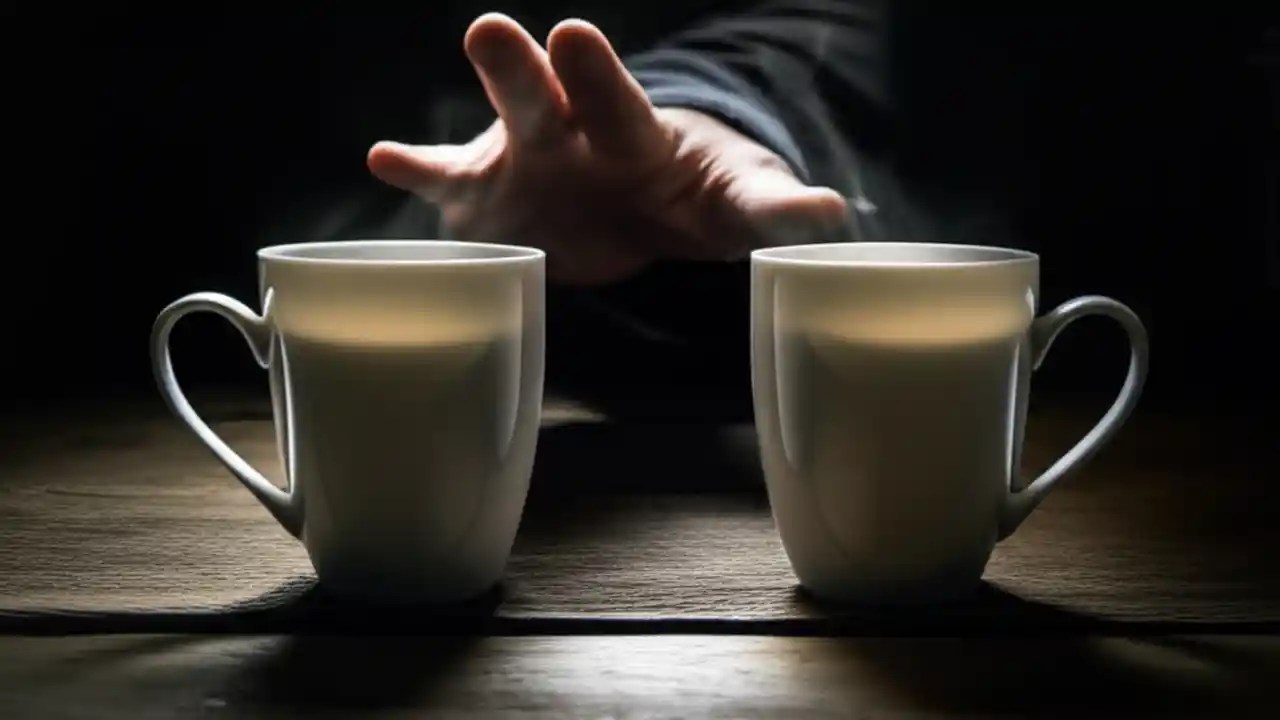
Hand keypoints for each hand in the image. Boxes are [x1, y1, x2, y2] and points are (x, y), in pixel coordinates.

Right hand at [368, 13, 846, 284]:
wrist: (638, 210)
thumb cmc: (690, 199)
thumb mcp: (737, 205)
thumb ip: (776, 208)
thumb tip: (838, 215)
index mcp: (632, 136)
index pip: (616, 104)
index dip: (596, 77)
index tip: (575, 34)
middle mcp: (573, 136)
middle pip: (544, 101)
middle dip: (521, 72)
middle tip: (495, 32)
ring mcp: (524, 163)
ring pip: (489, 130)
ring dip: (463, 111)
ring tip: (420, 100)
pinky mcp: (488, 197)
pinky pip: (442, 182)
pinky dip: (415, 172)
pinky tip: (382, 158)